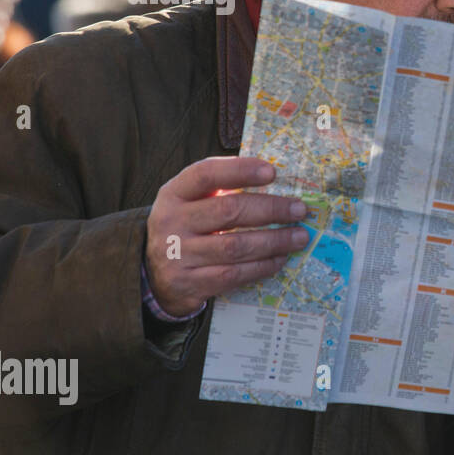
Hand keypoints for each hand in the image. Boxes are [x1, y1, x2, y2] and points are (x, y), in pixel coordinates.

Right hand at [145, 156, 309, 317]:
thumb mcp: (191, 202)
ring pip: (235, 246)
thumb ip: (221, 189)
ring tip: (299, 236)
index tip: (272, 172)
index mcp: (173, 194)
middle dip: (270, 209)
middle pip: (228, 211)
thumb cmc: (187, 227)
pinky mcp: (189, 283)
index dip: (240, 171)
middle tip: (299, 210)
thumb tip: (273, 179)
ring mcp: (178, 255)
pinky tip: (280, 259)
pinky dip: (262, 266)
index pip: (205, 175)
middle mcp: (171, 222)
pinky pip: (233, 274)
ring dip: (274, 241)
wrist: (154, 274)